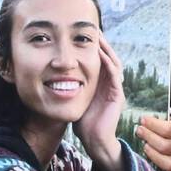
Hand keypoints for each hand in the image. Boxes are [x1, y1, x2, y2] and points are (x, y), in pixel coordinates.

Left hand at [75, 36, 126, 160]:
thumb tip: (53, 75)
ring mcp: (115, 88)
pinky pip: (114, 75)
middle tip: (94, 29)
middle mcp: (110, 83)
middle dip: (102, 43)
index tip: (84, 33)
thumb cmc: (83, 121)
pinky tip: (101, 54)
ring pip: (114, 62)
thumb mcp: (75, 98)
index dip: (95, 46)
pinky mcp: (117, 95)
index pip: (100, 59)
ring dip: (106, 49)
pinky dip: (108, 63)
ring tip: (98, 37)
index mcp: (101, 83)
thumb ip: (70, 86)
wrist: (93, 141)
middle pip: (109, 57)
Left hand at [136, 114, 170, 170]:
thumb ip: (157, 120)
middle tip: (139, 131)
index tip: (143, 120)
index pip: (169, 129)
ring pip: (168, 163)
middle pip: (166, 146)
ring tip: (145, 147)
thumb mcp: (166, 120)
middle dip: (150, 138)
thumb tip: (141, 120)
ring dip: (153, 155)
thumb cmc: (166, 128)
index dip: (154, 125)